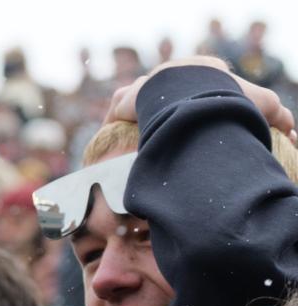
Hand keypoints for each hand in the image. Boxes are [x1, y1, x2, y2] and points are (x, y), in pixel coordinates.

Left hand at [106, 56, 296, 137]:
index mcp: (202, 73)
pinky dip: (117, 124)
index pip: (200, 89)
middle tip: (167, 138)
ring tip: (141, 142)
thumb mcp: (263, 105)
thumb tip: (293, 134)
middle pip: (167, 99)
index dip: (200, 109)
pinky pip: (117, 110)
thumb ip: (279, 117)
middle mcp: (173, 75)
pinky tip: (114, 144)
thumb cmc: (230, 100)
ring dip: (139, 120)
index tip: (199, 129)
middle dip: (166, 116)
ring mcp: (148, 85)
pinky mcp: (127, 97)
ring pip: (140, 103)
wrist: (194, 96)